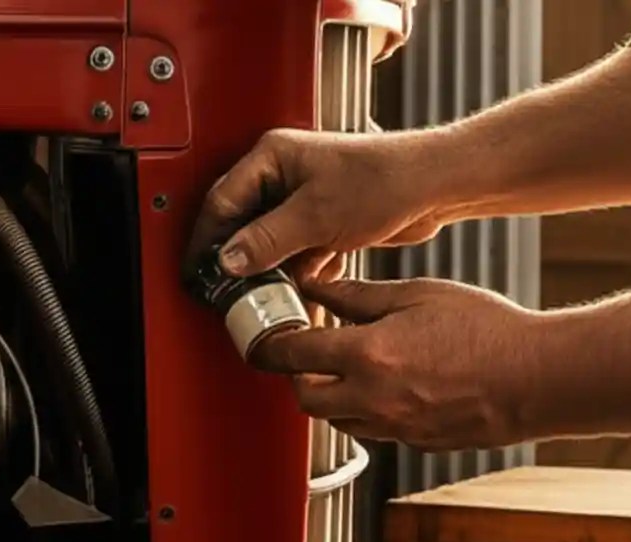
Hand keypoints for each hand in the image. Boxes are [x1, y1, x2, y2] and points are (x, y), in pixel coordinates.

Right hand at [187, 128, 448, 282]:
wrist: (432, 186)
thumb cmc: (384, 179)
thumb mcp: (315, 216)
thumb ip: (267, 240)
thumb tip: (229, 259)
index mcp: (272, 157)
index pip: (221, 201)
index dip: (206, 240)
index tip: (199, 272)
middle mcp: (285, 174)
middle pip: (244, 223)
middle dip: (241, 260)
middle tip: (231, 290)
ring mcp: (306, 198)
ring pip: (272, 241)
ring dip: (273, 270)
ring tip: (268, 294)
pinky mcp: (326, 219)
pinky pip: (298, 250)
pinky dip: (300, 270)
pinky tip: (306, 287)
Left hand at [252, 277, 539, 450]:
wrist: (537, 379)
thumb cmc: (487, 330)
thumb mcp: (416, 295)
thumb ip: (357, 297)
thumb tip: (315, 288)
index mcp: (367, 356)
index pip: (292, 355)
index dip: (271, 343)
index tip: (266, 336)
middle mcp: (372, 400)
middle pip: (304, 398)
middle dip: (297, 375)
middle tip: (308, 351)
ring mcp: (394, 428)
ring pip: (337, 420)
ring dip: (332, 396)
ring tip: (353, 366)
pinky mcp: (414, 444)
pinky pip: (373, 430)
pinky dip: (366, 410)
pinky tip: (391, 384)